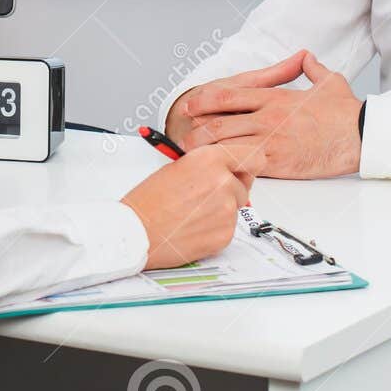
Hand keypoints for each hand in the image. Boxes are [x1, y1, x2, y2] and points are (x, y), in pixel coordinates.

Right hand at [121, 144, 259, 268]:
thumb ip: (207, 164)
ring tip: (192, 212)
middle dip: (233, 188)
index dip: (246, 165)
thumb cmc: (148, 200)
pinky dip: (215, 228)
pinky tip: (193, 226)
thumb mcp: (177, 166)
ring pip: (237, 207)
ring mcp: (227, 210)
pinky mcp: (225, 234)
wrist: (136, 231)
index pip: (254, 156)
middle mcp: (223, 182)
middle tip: (209, 195)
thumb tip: (228, 168)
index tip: (242, 169)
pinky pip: (229, 227)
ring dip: (221, 209)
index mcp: (210, 159)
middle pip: (246, 184)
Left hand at [177, 51, 362, 179]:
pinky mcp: (277, 163)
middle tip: (182, 138)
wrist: (360, 135)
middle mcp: (267, 117)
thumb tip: (306, 57)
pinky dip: (228, 170)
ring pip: (225, 145)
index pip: (228, 95)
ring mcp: (270, 140)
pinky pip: (244, 166)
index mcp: (274, 97)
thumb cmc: (345, 113)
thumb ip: (311, 68)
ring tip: (193, 159)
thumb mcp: (328, 81)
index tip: (190, 104)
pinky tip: (218, 174)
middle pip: (219, 122)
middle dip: (196, 131)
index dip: (204, 100)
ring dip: (206, 152)